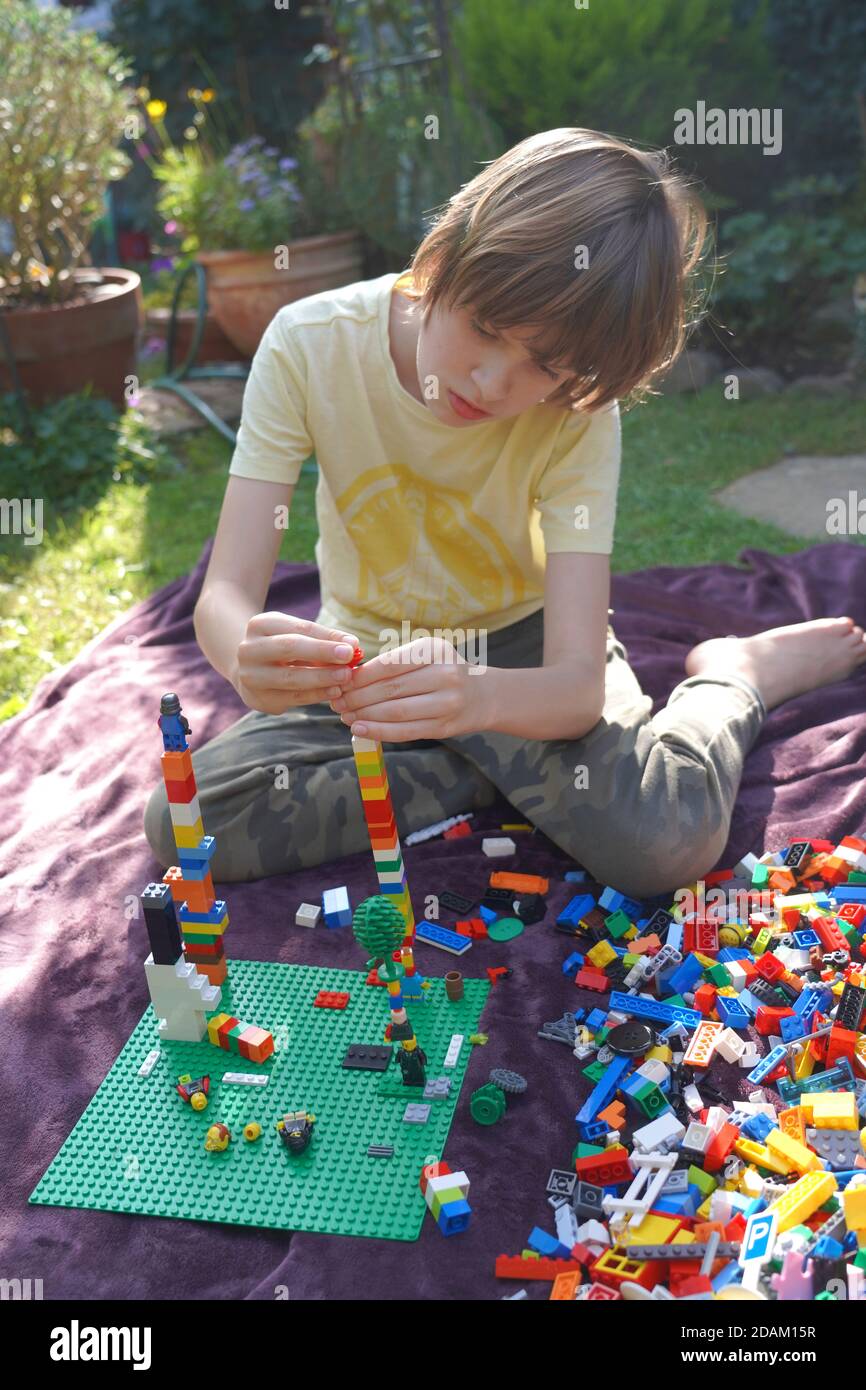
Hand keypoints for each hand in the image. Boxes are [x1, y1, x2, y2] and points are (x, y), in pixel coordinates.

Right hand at [232, 612, 359, 714]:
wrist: (250, 671)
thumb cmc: (282, 648)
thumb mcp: (296, 635)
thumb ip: (323, 639)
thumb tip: (352, 645)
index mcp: (259, 625)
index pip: (298, 628)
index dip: (327, 636)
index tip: (352, 643)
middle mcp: (249, 649)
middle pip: (289, 648)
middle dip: (322, 652)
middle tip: (349, 657)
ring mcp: (251, 676)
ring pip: (290, 677)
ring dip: (322, 678)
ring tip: (346, 677)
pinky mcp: (259, 699)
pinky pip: (292, 698)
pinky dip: (316, 695)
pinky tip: (335, 691)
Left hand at [329, 635, 491, 741]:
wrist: (484, 695)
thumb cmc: (443, 672)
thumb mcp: (425, 656)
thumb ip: (393, 664)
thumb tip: (349, 677)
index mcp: (435, 650)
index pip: (389, 665)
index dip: (360, 676)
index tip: (339, 682)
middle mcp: (445, 674)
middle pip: (390, 689)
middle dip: (357, 697)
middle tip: (336, 701)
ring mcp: (447, 703)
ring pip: (395, 711)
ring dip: (364, 716)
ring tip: (344, 716)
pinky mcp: (445, 727)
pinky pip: (406, 731)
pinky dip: (379, 732)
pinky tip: (360, 730)